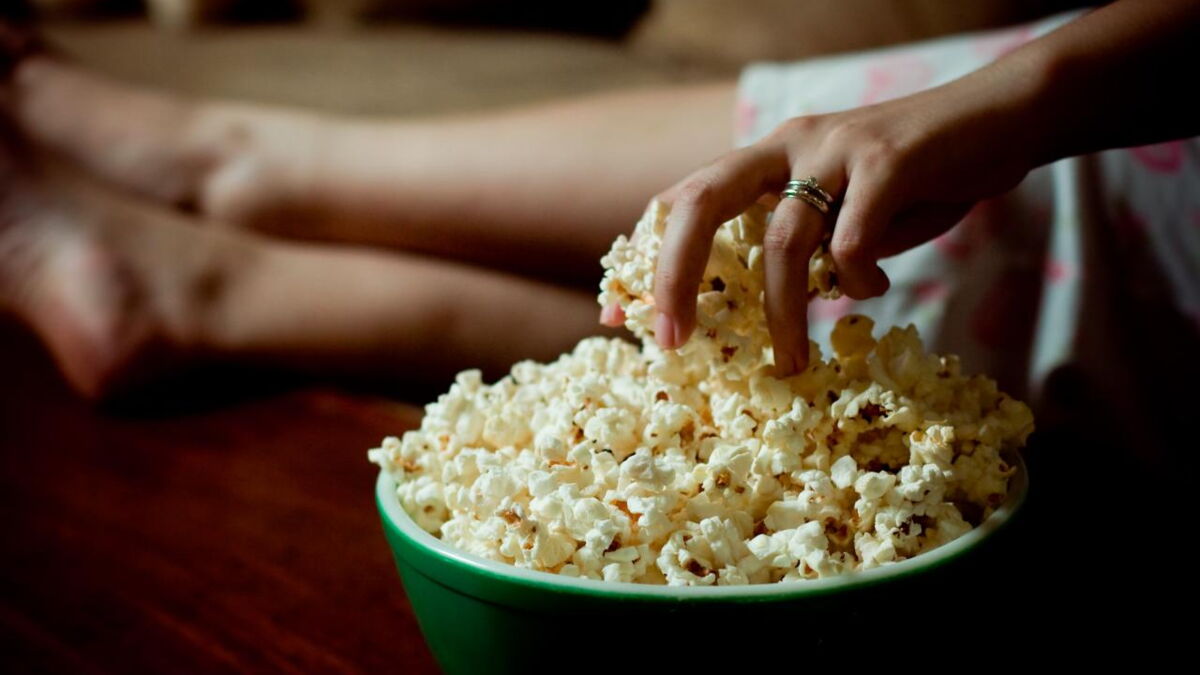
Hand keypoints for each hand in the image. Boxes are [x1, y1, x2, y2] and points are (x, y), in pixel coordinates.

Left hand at [635, 70, 1042, 375]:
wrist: (1000, 118)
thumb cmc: (915, 179)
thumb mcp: (839, 211)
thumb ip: (798, 248)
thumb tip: (754, 310)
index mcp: (764, 158)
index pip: (682, 201)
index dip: (646, 259)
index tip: (620, 320)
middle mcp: (786, 144)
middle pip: (701, 204)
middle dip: (675, 277)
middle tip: (672, 343)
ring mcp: (835, 148)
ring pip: (782, 241)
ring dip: (781, 314)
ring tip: (790, 362)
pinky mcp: (889, 159)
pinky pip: (853, 238)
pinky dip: (857, 279)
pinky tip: (874, 293)